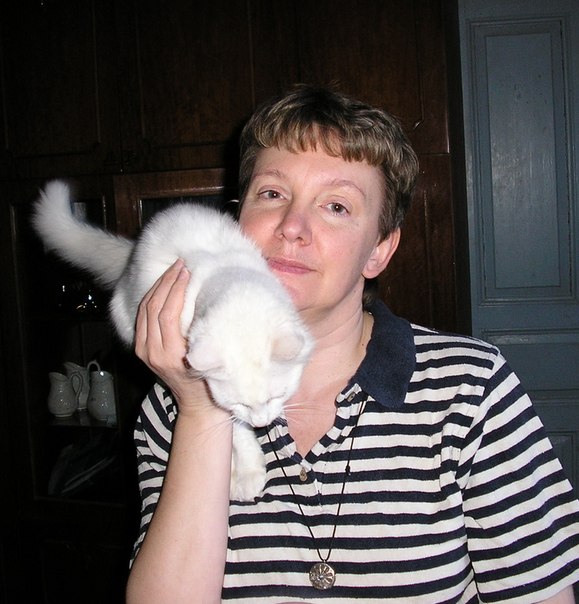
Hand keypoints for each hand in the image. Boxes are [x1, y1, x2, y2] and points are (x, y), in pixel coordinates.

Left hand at [135, 259, 211, 412]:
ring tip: (172, 271)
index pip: (168, 313)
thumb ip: (204, 331)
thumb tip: (203, 296)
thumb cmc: (212, 380)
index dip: (176, 289)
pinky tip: (162, 286)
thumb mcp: (211, 356)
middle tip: (180, 265)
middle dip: (166, 282)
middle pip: (153, 308)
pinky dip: (151, 298)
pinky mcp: (142, 350)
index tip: (187, 273)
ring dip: (157, 286)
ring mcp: (145, 352)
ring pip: (144, 310)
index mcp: (171, 355)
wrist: (197, 405)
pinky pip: (142, 317)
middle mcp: (153, 353)